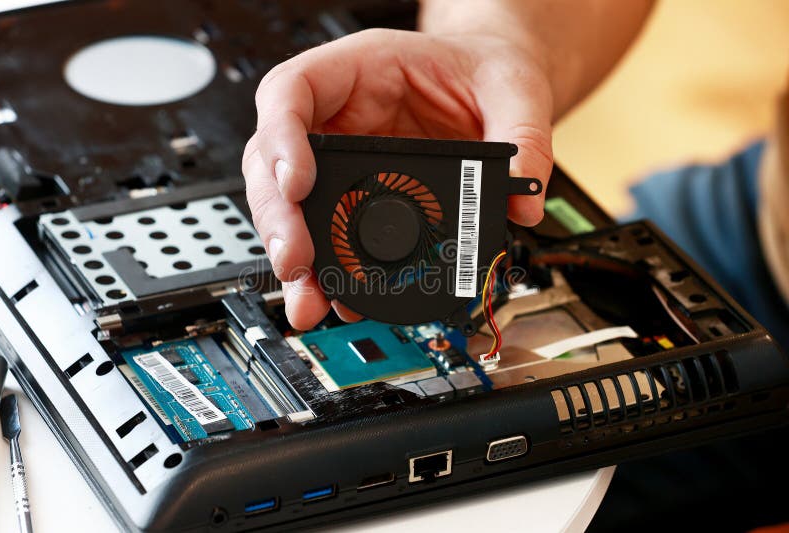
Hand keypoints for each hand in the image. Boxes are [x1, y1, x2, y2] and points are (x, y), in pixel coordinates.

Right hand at [243, 28, 554, 329]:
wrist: (489, 82)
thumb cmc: (483, 68)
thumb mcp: (513, 86)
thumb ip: (523, 136)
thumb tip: (521, 203)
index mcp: (359, 68)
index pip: (292, 92)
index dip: (282, 139)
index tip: (298, 185)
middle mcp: (336, 113)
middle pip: (274, 161)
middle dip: (281, 218)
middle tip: (297, 262)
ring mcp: (339, 154)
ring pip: (289, 203)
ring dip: (297, 255)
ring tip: (311, 297)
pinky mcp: (352, 190)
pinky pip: (326, 227)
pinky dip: (327, 265)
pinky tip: (338, 293)